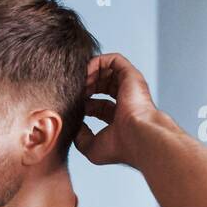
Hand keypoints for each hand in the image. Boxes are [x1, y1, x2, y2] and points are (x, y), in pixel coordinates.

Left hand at [75, 52, 161, 166]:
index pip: (97, 105)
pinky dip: (97, 61)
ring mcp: (129, 88)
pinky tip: (85, 71)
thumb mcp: (91, 146)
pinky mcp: (131, 75)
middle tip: (70, 90)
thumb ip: (79, 136)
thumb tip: (73, 125)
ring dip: (89, 73)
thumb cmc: (118, 146)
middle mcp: (125, 101)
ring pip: (107, 72)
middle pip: (101, 87)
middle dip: (84, 86)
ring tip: (76, 80)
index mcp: (118, 118)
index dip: (81, 103)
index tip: (68, 104)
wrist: (137, 137)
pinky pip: (113, 60)